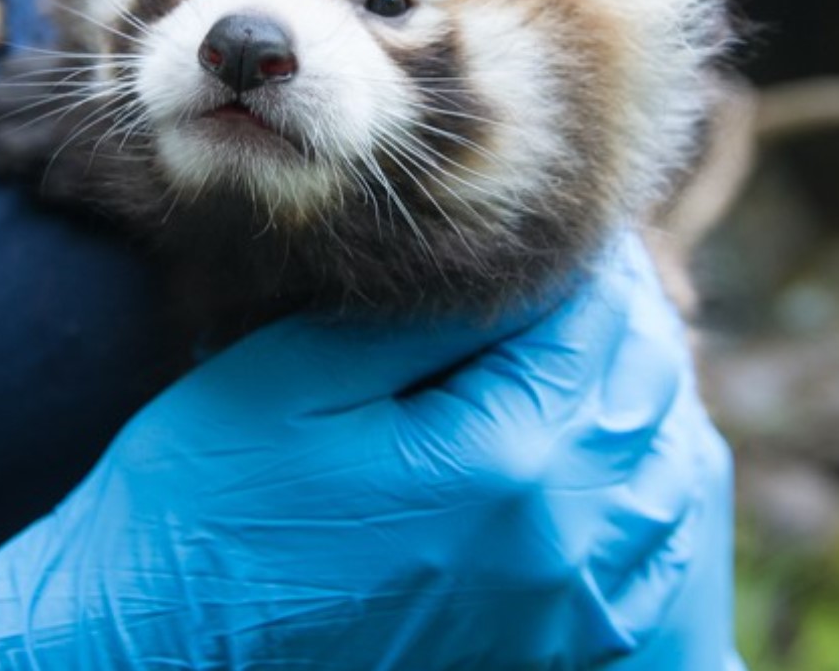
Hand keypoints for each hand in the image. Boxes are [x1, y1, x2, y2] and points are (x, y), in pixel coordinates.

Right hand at [0, 235, 738, 669]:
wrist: (162, 644)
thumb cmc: (205, 504)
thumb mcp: (292, 382)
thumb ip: (424, 314)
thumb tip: (522, 249)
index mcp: (506, 458)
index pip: (601, 316)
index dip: (587, 252)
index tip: (556, 212)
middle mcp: (565, 539)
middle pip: (653, 383)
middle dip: (625, 309)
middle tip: (578, 264)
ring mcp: (569, 603)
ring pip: (676, 465)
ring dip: (650, 387)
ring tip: (599, 339)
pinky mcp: (556, 640)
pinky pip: (664, 555)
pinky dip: (658, 483)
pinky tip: (618, 447)